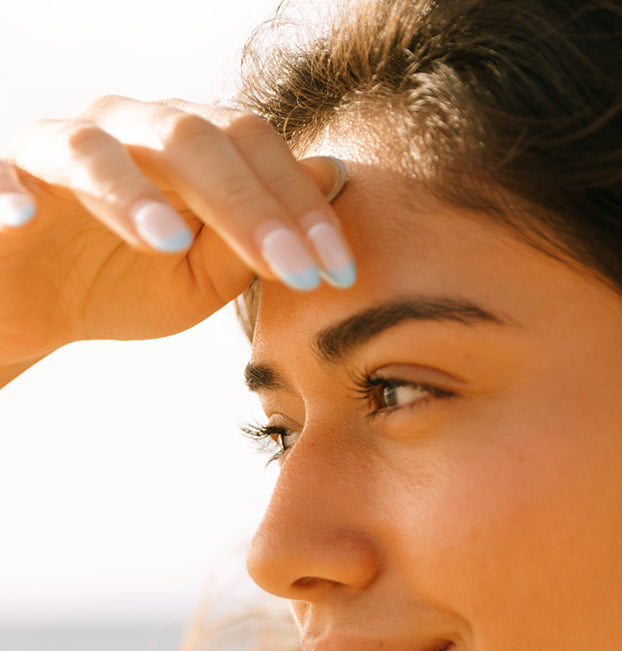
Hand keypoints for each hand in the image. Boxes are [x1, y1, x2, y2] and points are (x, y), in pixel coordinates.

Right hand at [0, 97, 352, 368]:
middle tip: (295, 272)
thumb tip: (329, 178)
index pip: (252, 149)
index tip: (338, 271)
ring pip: (94, 149)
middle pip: (190, 138)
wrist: (34, 303)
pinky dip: (8, 191)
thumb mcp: (203, 275)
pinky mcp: (1, 180)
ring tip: (168, 246)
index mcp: (184, 143)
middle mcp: (124, 128)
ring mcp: (57, 148)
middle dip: (249, 207)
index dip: (299, 206)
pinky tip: (25, 218)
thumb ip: (255, 239)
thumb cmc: (124, 279)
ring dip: (133, 195)